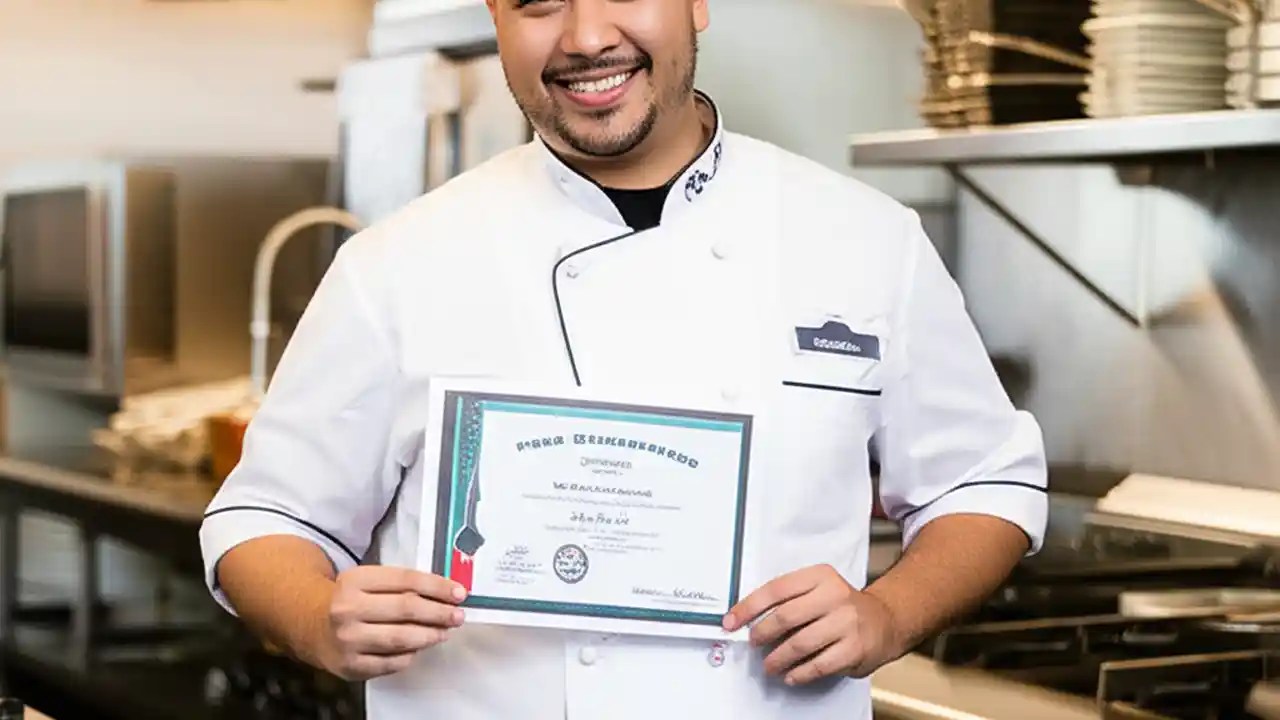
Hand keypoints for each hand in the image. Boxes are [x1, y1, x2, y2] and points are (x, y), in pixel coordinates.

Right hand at [320, 566, 466, 680]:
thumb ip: (401, 584)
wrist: (311, 625)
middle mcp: (348, 609)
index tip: (458, 593)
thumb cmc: (351, 600)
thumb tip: (445, 593)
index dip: (437, 586)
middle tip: (457, 615)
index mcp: (355, 580)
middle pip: (406, 609)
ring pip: (401, 638)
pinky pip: (392, 662)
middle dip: (438, 612)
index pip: (405, 580)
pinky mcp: (351, 665)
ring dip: (430, 635)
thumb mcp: (368, 581)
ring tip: (443, 632)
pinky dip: (411, 655)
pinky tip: (419, 647)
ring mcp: (348, 639)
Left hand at [723, 564, 899, 684]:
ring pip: (800, 643)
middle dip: (762, 633)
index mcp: (820, 576)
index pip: (776, 589)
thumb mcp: (818, 589)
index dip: (748, 607)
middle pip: (785, 616)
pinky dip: (799, 673)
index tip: (731, 621)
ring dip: (777, 658)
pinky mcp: (854, 648)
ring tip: (769, 665)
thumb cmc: (842, 606)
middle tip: (753, 643)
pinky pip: (818, 665)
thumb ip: (788, 599)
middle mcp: (834, 596)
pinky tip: (791, 675)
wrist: (885, 620)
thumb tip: (748, 618)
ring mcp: (846, 622)